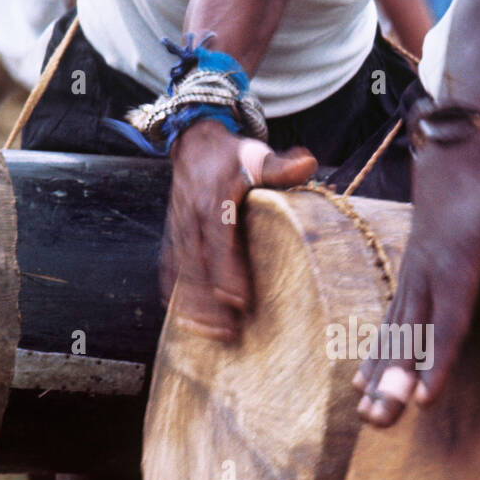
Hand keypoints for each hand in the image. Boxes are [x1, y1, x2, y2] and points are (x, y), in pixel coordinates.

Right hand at [163, 119, 316, 338]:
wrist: (194, 144)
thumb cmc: (233, 155)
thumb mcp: (256, 155)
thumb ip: (281, 165)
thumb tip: (308, 163)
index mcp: (213, 200)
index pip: (219, 240)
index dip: (227, 271)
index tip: (239, 300)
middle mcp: (192, 219)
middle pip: (198, 265)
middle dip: (210, 301)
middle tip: (228, 332)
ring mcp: (180, 230)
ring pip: (183, 273)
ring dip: (195, 306)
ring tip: (212, 335)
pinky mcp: (174, 238)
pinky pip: (170, 269)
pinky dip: (177, 295)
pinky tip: (187, 322)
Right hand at [355, 134, 479, 426]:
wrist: (446, 171)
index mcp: (452, 270)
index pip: (446, 323)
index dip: (436, 362)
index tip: (425, 398)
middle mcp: (424, 283)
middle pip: (409, 341)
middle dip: (394, 383)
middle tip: (380, 420)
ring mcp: (410, 287)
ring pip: (392, 340)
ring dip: (378, 381)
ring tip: (366, 417)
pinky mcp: (404, 290)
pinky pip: (385, 330)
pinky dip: (371, 358)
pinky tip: (359, 387)